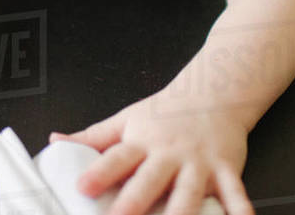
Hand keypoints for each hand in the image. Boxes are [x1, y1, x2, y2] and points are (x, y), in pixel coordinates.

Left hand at [50, 94, 252, 214]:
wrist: (214, 92)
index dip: (98, 173)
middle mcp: (169, 153)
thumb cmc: (167, 111)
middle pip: (150, 179)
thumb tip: (55, 140)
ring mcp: (199, 162)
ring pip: (189, 192)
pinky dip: (239, 210)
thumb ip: (92, 136)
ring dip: (181, 214)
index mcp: (142, 141)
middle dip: (135, 202)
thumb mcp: (126, 119)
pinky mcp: (227, 170)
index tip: (81, 187)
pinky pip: (235, 193)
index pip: (115, 157)